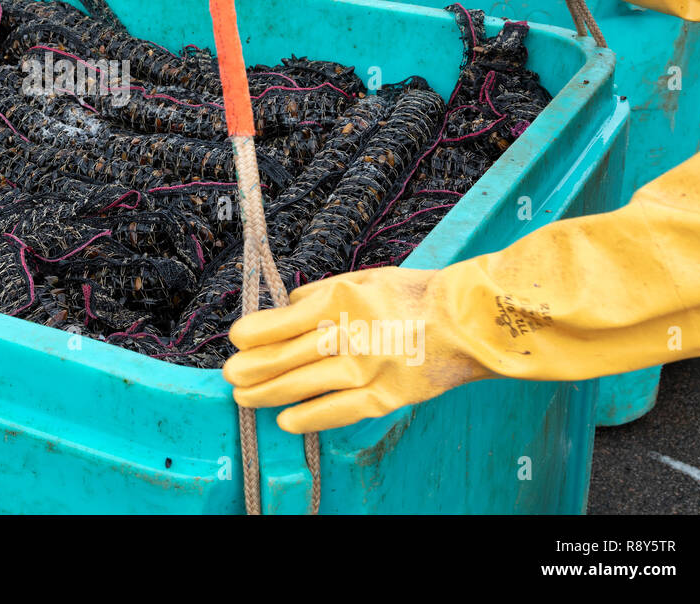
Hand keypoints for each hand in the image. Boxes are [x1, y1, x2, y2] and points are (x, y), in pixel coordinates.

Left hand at [223, 268, 491, 433]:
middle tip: (230, 375)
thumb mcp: (362, 277)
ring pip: (301, 386)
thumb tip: (285, 306)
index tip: (236, 340)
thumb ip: (320, 292)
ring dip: (266, 394)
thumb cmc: (413, 295)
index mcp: (339, 301)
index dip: (251, 334)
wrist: (469, 322)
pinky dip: (308, 417)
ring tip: (244, 397)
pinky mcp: (385, 397)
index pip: (279, 322)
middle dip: (249, 369)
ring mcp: (365, 369)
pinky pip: (337, 411)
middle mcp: (347, 335)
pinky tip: (285, 421)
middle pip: (283, 358)